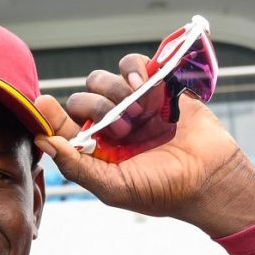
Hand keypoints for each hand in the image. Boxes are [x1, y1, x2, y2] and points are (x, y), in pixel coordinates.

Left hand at [32, 54, 254, 237]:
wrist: (211, 176)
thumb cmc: (163, 189)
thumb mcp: (114, 187)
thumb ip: (77, 167)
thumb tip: (44, 142)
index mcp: (96, 150)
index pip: (63, 127)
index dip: (50, 114)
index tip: (43, 102)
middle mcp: (110, 126)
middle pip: (81, 99)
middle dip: (96, 108)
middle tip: (121, 126)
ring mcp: (133, 104)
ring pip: (103, 79)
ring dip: (115, 90)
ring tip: (139, 111)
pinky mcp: (156, 86)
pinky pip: (133, 65)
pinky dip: (134, 70)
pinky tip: (144, 86)